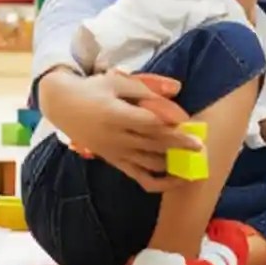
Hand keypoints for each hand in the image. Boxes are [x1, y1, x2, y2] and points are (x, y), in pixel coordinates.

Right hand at [40, 68, 201, 192]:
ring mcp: (116, 153)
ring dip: (174, 165)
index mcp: (116, 116)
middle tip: (203, 149)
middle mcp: (116, 138)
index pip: (151, 126)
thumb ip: (148, 87)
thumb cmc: (93, 89)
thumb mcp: (118, 81)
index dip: (174, 131)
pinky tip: (178, 181)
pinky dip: (159, 183)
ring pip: (150, 164)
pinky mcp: (115, 162)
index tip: (195, 133)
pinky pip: (139, 177)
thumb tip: (178, 88)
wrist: (61, 105)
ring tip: (196, 163)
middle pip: (155, 145)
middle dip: (180, 148)